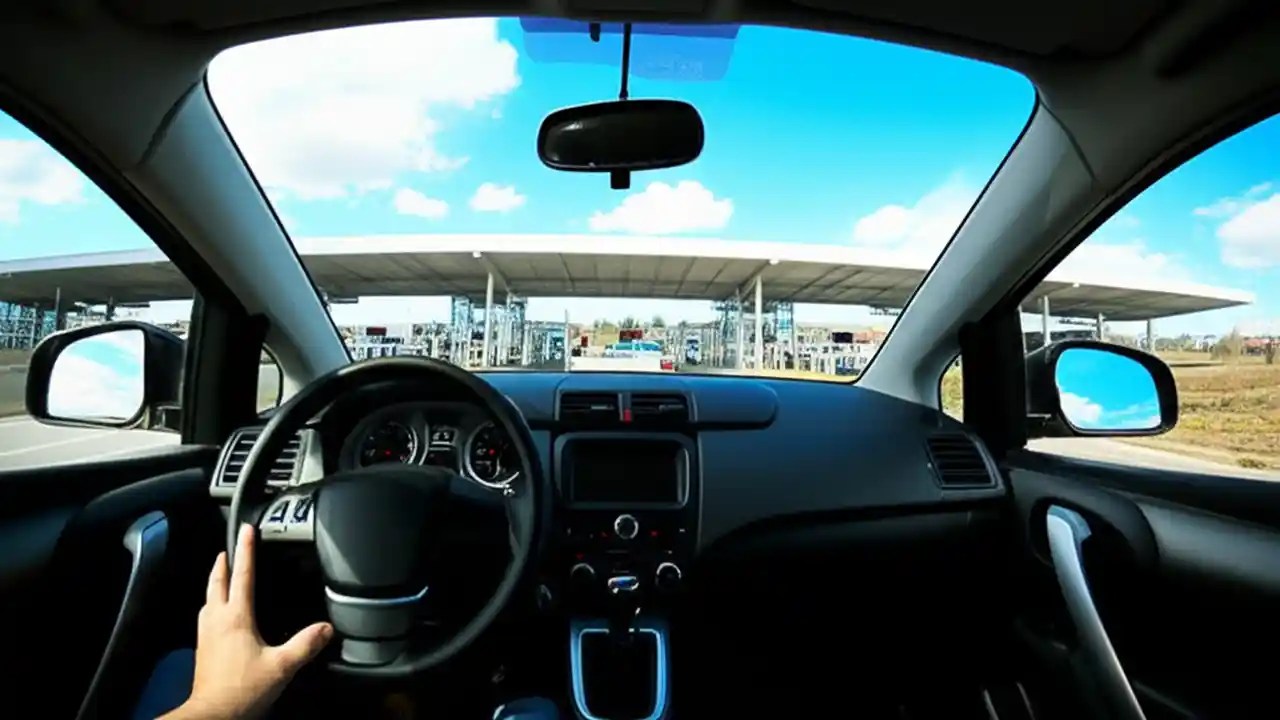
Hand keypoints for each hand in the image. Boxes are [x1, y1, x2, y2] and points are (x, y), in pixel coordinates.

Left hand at [163, 524, 332, 719]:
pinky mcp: (203, 649)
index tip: (247, 531)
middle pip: (217, 582)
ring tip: (220, 575)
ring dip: (215, 582)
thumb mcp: (282, 666)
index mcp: (236, 617)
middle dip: (223, 562)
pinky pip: (206, 617)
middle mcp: (217, 620)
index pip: (242, 575)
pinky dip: (212, 604)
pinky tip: (217, 614)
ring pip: (208, 598)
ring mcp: (206, 635)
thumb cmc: (242, 690)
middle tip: (228, 548)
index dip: (246, 550)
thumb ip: (306, 644)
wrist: (213, 714)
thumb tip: (326, 628)